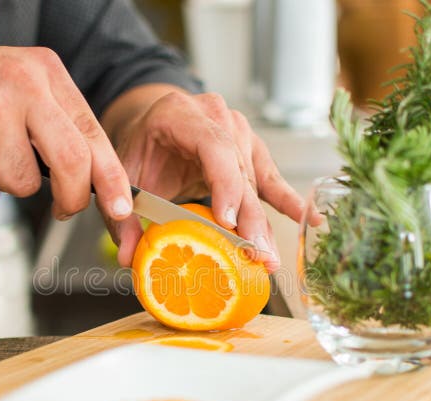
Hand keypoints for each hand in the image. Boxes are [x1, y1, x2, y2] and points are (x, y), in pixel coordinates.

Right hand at [0, 46, 132, 221]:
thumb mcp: (19, 86)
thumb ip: (57, 123)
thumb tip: (95, 180)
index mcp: (45, 72)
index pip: (93, 133)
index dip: (111, 178)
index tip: (122, 208)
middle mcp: (22, 86)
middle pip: (71, 162)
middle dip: (72, 198)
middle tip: (64, 210)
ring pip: (24, 183)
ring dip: (6, 182)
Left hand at [102, 88, 304, 271]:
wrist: (150, 124)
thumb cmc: (138, 148)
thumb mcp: (123, 174)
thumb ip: (121, 215)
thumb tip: (127, 257)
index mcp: (181, 113)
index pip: (213, 146)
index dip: (224, 184)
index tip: (228, 223)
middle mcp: (216, 116)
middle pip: (239, 169)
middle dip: (249, 217)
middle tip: (256, 255)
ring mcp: (238, 130)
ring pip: (255, 180)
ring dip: (263, 221)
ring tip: (268, 257)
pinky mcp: (250, 149)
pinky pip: (270, 177)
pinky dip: (287, 201)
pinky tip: (309, 220)